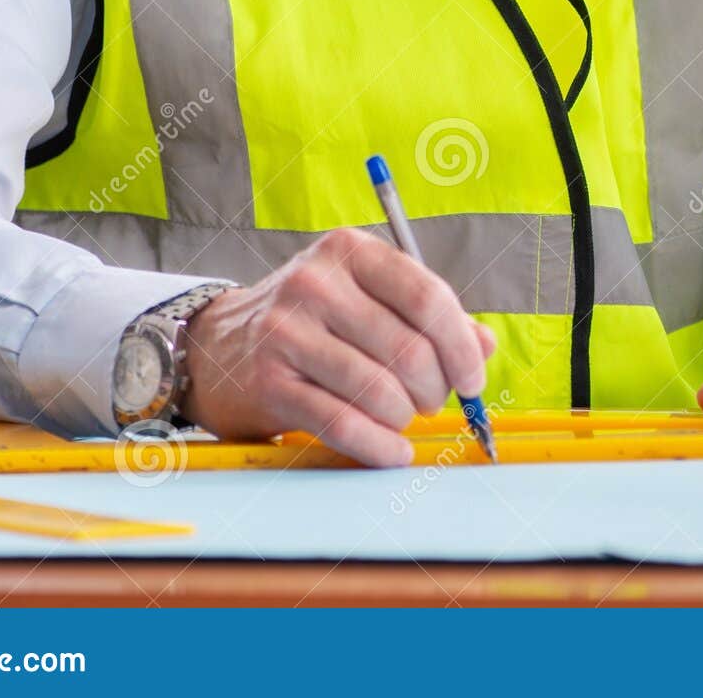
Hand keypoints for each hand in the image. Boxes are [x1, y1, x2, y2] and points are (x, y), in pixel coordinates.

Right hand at [179, 228, 495, 466]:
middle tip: (431, 402)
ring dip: (404, 418)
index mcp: (351, 252)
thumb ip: (428, 315)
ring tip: (401, 418)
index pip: (427, 297)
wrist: (219, 345)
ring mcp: (288, 331)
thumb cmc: (312, 321)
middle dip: (435, 389)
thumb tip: (483, 346)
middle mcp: (316, 283)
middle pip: (409, 350)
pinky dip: (379, 446)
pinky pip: (344, 423)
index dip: (460, 346)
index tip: (472, 379)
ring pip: (380, 390)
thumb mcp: (367, 297)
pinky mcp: (270, 381)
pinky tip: (391, 450)